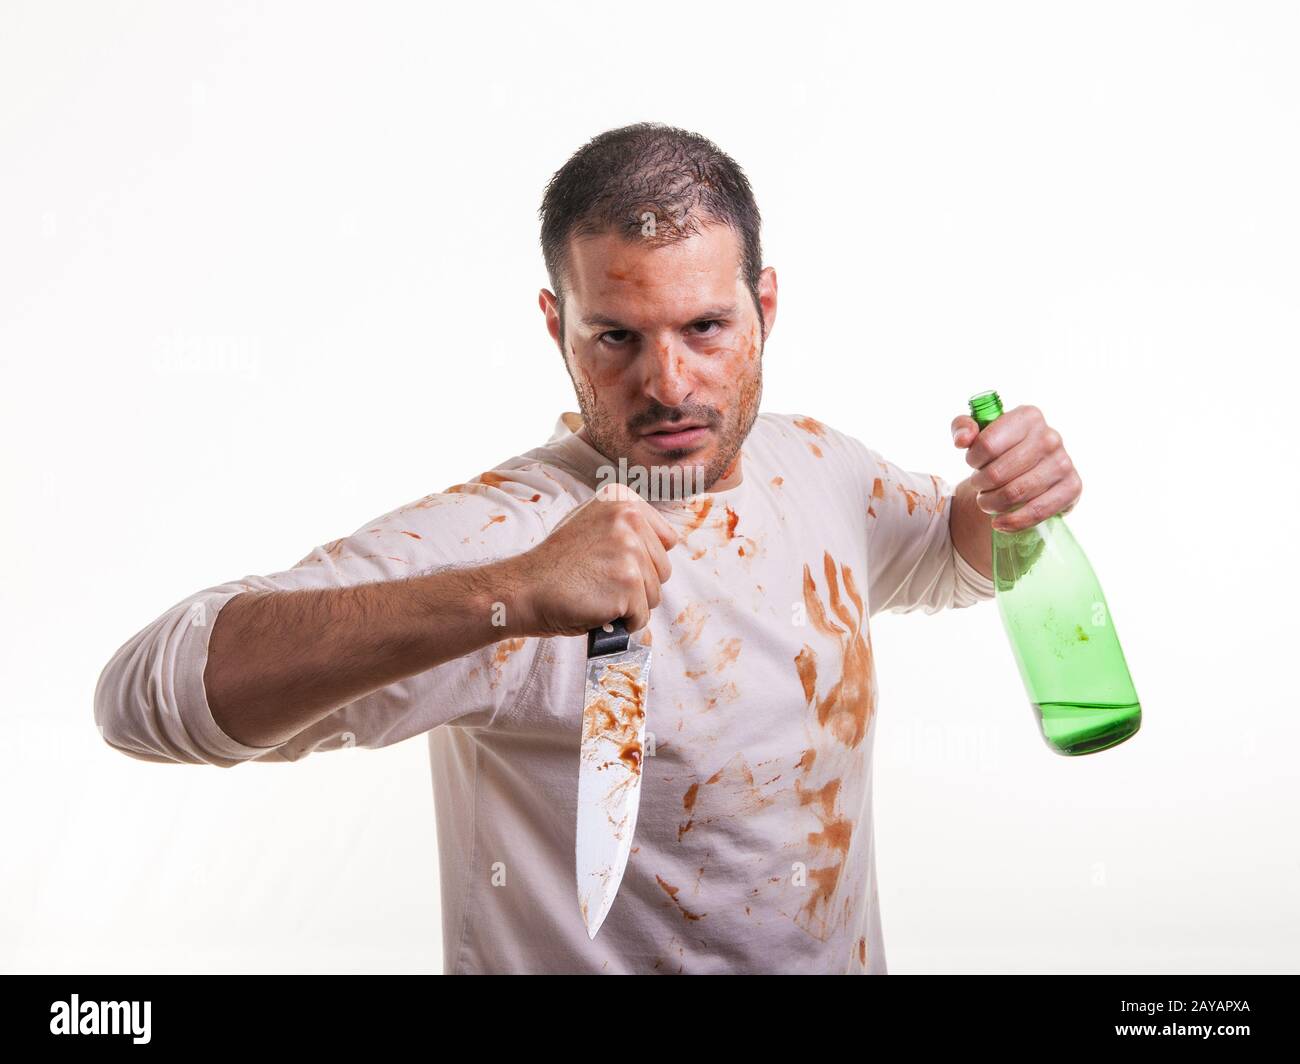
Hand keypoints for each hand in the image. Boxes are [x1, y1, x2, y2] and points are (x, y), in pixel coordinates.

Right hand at [504, 483, 677, 636]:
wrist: (524, 589)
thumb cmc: (554, 566)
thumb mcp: (590, 525)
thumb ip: (624, 527)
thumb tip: (662, 543)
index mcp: (622, 499)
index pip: (666, 540)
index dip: (642, 561)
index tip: (611, 563)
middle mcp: (629, 518)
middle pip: (664, 569)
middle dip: (637, 585)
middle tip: (599, 581)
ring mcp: (630, 549)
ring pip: (655, 594)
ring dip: (629, 604)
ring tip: (596, 593)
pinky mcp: (628, 582)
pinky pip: (641, 616)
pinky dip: (622, 622)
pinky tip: (596, 608)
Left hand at [951, 405, 1081, 531]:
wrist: (1031, 469)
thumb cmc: (1001, 448)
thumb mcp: (978, 432)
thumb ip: (963, 427)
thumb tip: (962, 440)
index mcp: (1028, 417)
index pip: (987, 444)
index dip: (972, 460)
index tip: (973, 463)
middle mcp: (1050, 437)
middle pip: (998, 473)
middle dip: (979, 485)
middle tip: (978, 487)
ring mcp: (1064, 462)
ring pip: (1015, 494)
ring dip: (991, 504)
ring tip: (986, 502)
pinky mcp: (1072, 487)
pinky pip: (1037, 511)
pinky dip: (1013, 522)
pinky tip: (999, 523)